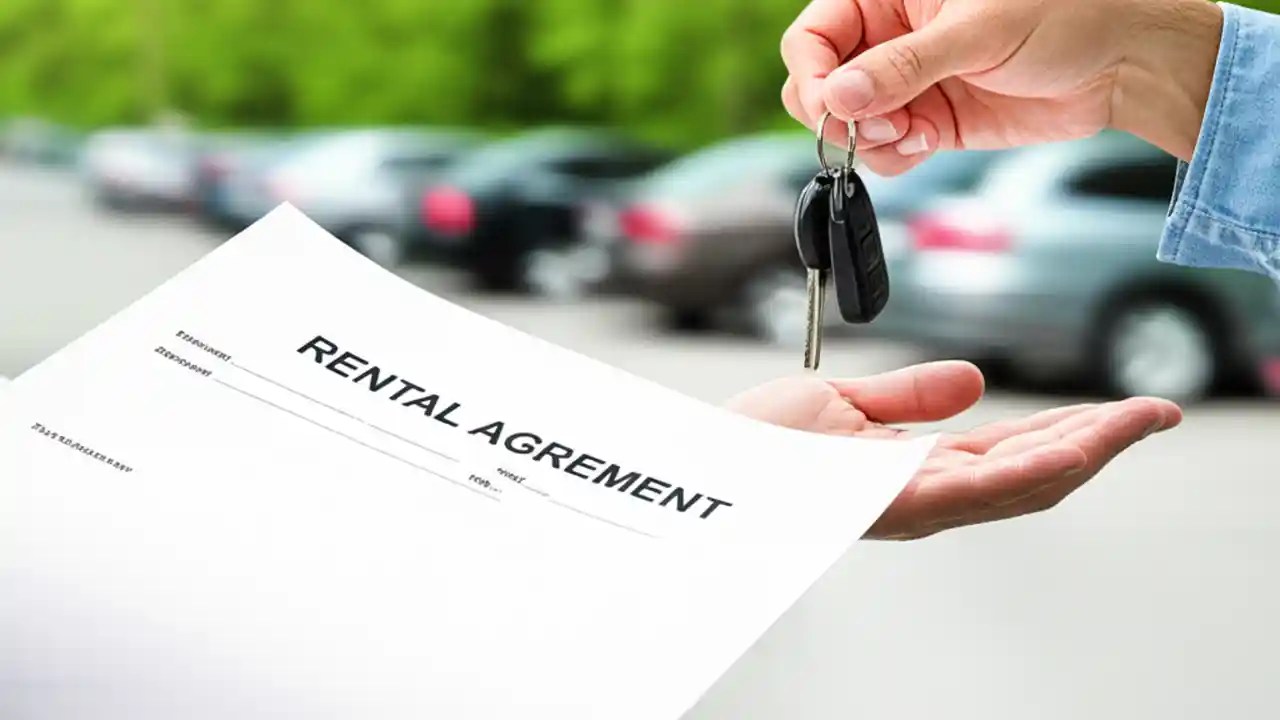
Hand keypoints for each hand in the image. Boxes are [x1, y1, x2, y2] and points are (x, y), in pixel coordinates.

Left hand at [725, 361, 1181, 539]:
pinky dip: (1028, 470)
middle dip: (1099, 442)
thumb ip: (910, 394)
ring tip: (1138, 421)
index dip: (1075, 429)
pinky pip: (973, 489)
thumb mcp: (842, 401)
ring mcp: (913, 503)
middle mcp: (926, 493)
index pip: (1014, 450)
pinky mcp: (892, 503)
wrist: (705, 463)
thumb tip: (976, 379)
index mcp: (921, 467)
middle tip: (1156, 411)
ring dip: (1085, 452)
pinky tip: (1070, 450)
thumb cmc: (761, 442)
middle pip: (1032, 472)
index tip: (1124, 406)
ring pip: (1018, 483)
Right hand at [780, 0, 1222, 173]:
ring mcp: (908, 82)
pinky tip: (928, 141)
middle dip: (839, 112)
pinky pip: (885, 149)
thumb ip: (904, 65)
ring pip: (849, 124)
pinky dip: (894, 156)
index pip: (815, 36)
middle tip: (877, 123)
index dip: (812, 73)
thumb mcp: (978, 30)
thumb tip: (839, 95)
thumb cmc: (1065, 12)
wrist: (1121, 61)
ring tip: (913, 132)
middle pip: (821, 83)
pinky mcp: (929, 121)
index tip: (831, 104)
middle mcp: (890, 37)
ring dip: (870, 138)